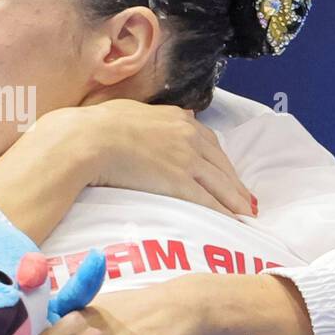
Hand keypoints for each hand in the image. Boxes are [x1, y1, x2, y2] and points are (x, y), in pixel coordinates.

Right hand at [54, 100, 255, 217]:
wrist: (88, 140)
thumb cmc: (96, 126)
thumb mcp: (127, 112)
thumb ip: (144, 119)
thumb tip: (144, 118)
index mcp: (176, 118)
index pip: (209, 142)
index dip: (220, 160)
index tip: (227, 173)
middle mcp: (188, 136)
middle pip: (221, 163)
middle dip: (235, 182)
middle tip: (246, 199)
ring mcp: (187, 159)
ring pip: (221, 183)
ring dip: (236, 200)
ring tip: (246, 214)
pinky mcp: (180, 182)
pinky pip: (209, 201)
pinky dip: (224, 213)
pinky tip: (232, 222)